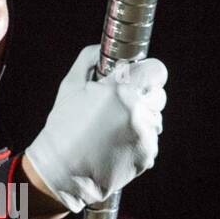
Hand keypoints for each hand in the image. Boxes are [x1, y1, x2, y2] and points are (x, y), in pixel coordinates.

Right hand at [23, 44, 166, 212]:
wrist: (60, 171)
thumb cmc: (62, 128)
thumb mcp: (69, 87)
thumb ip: (88, 59)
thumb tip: (102, 48)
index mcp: (119, 89)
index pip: (156, 70)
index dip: (148, 74)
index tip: (140, 80)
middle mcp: (136, 110)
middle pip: (159, 95)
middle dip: (144, 99)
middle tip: (121, 110)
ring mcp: (144, 134)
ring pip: (155, 120)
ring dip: (141, 122)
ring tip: (115, 132)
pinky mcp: (147, 155)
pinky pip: (151, 142)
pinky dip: (137, 144)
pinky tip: (116, 148)